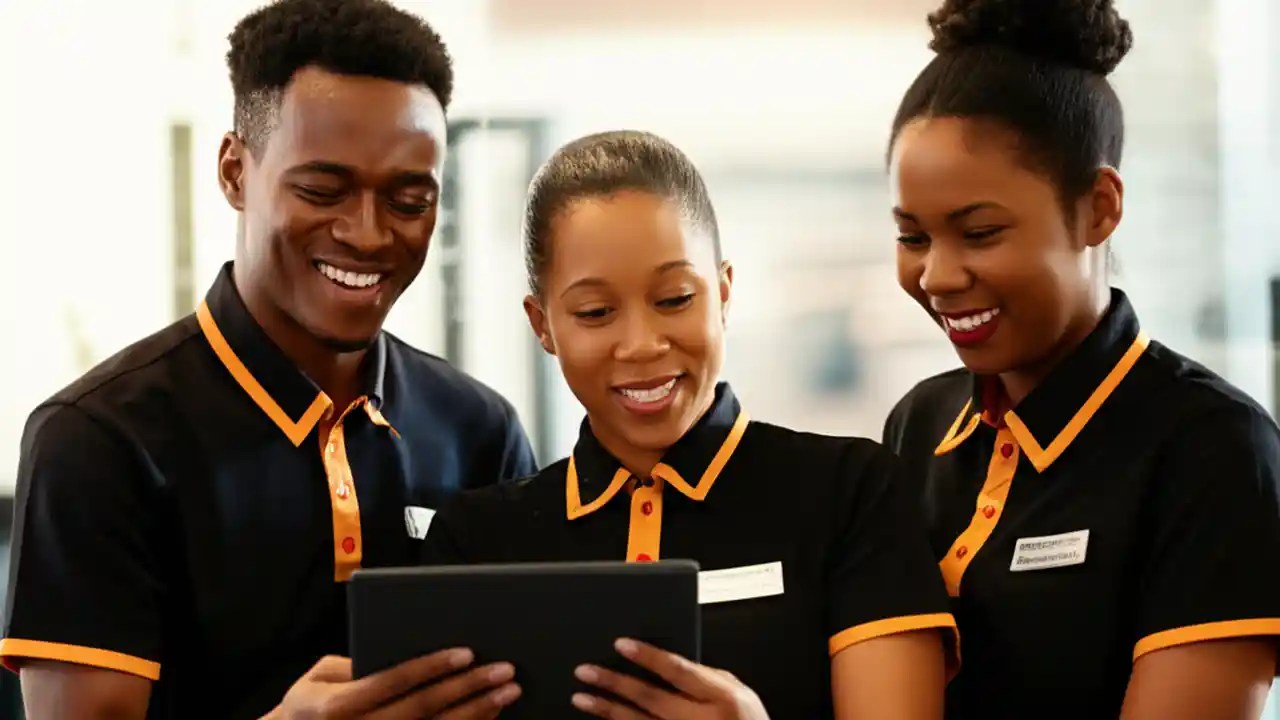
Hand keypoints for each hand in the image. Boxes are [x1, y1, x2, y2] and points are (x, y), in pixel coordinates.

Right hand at [268, 649, 520, 718]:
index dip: (430, 667)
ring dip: (477, 713)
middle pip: (421, 710)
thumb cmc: (311, 705)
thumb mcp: (318, 677)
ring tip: (508, 692)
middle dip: (467, 688)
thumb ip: (355, 663)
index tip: (466, 652)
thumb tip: (404, 648)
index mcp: (335, 707)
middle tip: (504, 670)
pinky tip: (490, 716)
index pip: (391, 682)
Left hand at [571, 638, 767, 719]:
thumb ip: (705, 676)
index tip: (620, 643)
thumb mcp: (739, 693)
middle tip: (586, 670)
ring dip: (607, 710)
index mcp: (720, 697)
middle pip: (650, 698)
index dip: (648, 656)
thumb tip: (665, 661)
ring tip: (581, 697)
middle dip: (615, 682)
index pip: (678, 671)